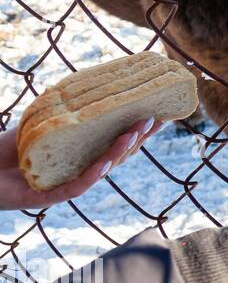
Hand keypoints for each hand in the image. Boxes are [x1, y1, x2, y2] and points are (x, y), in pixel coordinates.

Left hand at [0, 118, 161, 209]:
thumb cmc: (2, 148)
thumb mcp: (37, 123)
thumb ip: (62, 112)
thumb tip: (89, 85)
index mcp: (78, 156)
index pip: (113, 142)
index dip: (136, 131)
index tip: (157, 115)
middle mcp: (75, 172)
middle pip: (113, 157)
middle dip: (135, 139)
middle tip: (154, 120)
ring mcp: (62, 185)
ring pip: (99, 171)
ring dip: (119, 152)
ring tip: (134, 133)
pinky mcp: (45, 197)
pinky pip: (74, 188)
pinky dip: (92, 175)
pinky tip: (105, 162)